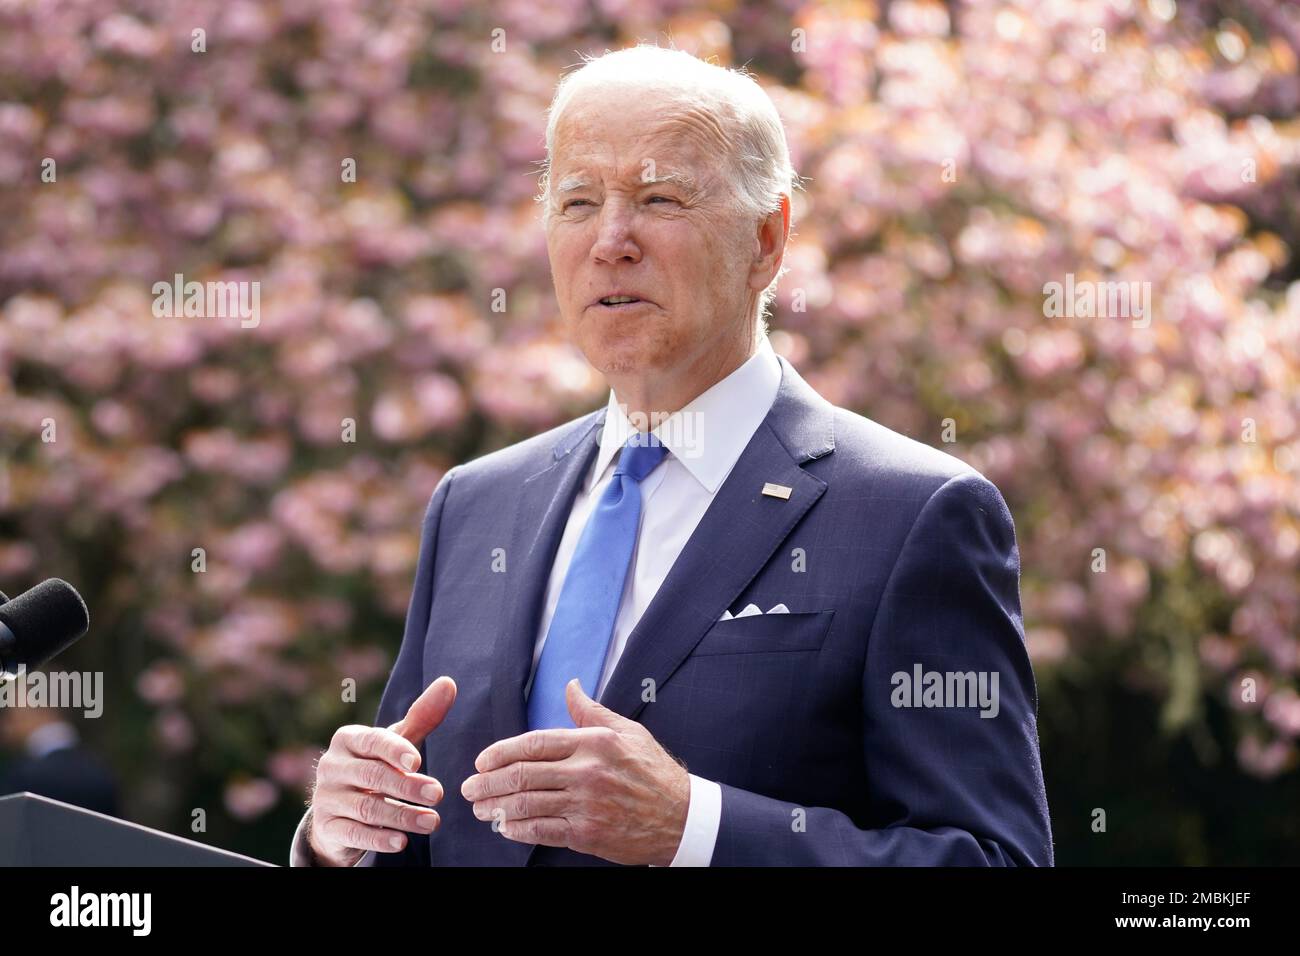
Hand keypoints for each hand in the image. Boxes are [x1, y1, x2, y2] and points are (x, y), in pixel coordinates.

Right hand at [306, 676, 456, 865]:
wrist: (339, 809)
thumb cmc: (376, 765)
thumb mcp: (397, 742)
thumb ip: (422, 715)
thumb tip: (449, 683)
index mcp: (348, 739)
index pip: (372, 742)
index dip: (394, 750)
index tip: (418, 761)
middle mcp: (332, 766)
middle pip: (372, 776)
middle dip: (407, 786)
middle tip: (438, 794)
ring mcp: (326, 798)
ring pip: (366, 808)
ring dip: (402, 816)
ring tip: (432, 822)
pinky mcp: (327, 827)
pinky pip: (354, 833)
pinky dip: (379, 839)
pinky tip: (402, 842)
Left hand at [461, 678, 690, 865]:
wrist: (681, 817)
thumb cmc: (653, 771)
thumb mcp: (627, 731)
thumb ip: (591, 711)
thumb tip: (570, 686)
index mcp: (593, 742)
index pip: (535, 743)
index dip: (501, 752)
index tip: (482, 761)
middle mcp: (586, 771)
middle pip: (523, 774)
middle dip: (489, 782)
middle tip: (470, 788)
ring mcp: (586, 804)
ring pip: (527, 804)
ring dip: (497, 807)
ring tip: (481, 808)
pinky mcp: (587, 834)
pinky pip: (542, 831)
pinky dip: (517, 830)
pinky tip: (505, 827)